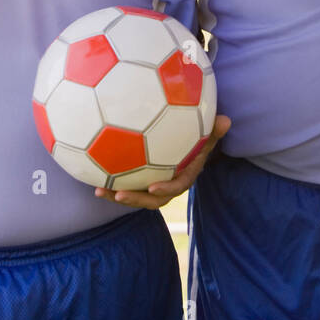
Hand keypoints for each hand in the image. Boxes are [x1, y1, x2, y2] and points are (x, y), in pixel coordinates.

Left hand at [93, 114, 230, 209]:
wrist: (187, 148)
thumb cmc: (197, 139)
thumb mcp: (207, 135)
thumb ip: (215, 130)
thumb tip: (227, 120)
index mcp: (184, 176)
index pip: (177, 187)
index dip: (166, 189)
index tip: (153, 187)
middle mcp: (167, 185)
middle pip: (152, 199)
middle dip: (136, 200)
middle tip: (119, 194)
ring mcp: (153, 185)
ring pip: (136, 195)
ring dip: (118, 195)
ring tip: (99, 191)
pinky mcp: (140, 182)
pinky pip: (127, 185)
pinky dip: (111, 183)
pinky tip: (92, 177)